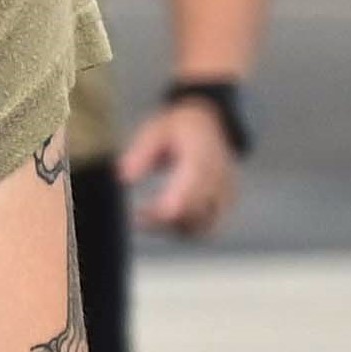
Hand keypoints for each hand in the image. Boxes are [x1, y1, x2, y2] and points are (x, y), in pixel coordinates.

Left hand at [116, 96, 242, 237]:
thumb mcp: (155, 131)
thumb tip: (124, 177)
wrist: (209, 122)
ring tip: (147, 218)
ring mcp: (227, 191)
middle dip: (163, 223)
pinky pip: (208, 227)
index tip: (137, 216)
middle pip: (194, 215)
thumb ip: (141, 153)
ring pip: (202, 226)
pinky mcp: (226, 202)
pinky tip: (163, 219)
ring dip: (174, 229)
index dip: (163, 212)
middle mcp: (219, 178)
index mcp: (202, 157)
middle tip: (137, 219)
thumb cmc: (177, 127)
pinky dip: (186, 229)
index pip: (187, 194)